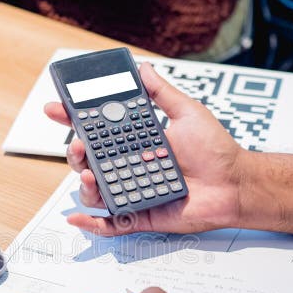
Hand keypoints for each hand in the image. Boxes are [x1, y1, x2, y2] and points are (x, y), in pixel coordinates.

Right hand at [45, 62, 245, 235]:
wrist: (235, 184)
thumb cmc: (217, 152)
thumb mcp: (187, 113)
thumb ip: (161, 92)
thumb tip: (143, 68)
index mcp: (136, 143)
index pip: (98, 131)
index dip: (75, 121)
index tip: (57, 109)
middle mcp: (129, 167)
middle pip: (89, 161)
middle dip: (75, 152)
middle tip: (79, 145)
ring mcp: (132, 192)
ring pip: (95, 191)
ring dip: (84, 183)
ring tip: (90, 173)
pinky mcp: (139, 216)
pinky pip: (109, 224)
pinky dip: (90, 224)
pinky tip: (77, 218)